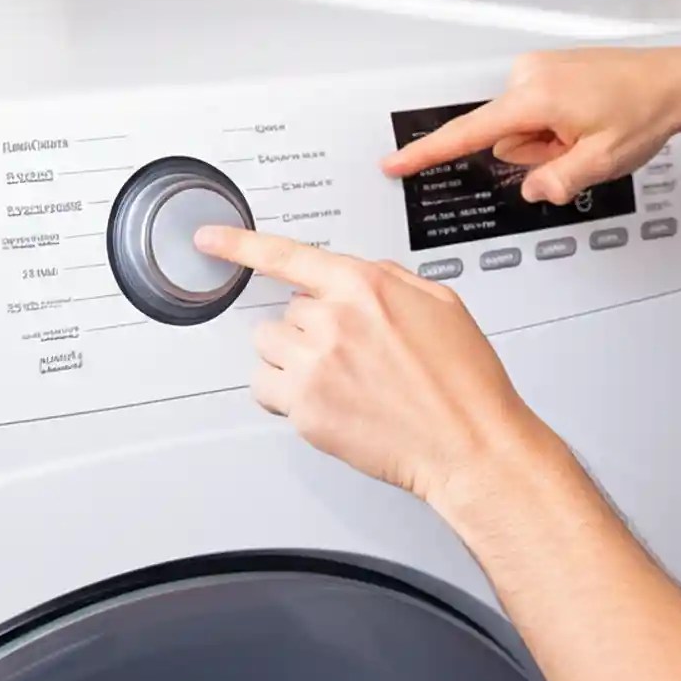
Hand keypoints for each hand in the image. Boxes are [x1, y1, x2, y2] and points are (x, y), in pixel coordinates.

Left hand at [194, 226, 541, 501]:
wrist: (469, 443)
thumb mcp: (441, 304)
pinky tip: (325, 401)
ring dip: (294, 359)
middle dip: (312, 330)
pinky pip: (266, 388)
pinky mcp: (306, 406)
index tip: (211, 238)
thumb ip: (392, 279)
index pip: (287, 255)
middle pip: (288, 312)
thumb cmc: (463, 382)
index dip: (240, 244)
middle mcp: (335, 319)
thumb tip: (362, 276)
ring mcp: (316, 363)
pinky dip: (284, 395)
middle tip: (352, 356)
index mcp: (366, 285)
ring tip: (340, 380)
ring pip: (270, 347)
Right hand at [382, 46, 680, 204]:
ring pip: (522, 129)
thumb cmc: (644, 111)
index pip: (467, 134)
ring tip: (587, 132)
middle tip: (579, 149)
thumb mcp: (600, 165)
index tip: (396, 163)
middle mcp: (530, 76)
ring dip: (549, 141)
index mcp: (534, 98)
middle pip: (505, 139)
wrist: (676, 82)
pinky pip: (536, 113)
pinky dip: (557, 126)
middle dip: (536, 155)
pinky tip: (588, 121)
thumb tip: (531, 189)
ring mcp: (540, 70)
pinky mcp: (549, 70)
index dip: (428, 154)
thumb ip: (555, 184)